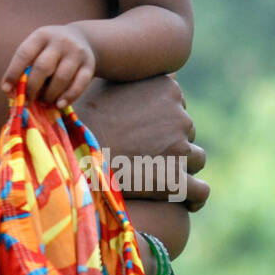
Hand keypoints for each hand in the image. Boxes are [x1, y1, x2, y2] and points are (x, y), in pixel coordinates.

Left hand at [0, 24, 94, 108]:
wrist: (81, 38)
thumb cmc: (50, 49)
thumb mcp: (38, 48)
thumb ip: (26, 66)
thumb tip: (12, 92)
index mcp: (41, 35)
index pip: (24, 54)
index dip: (13, 73)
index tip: (6, 89)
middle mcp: (60, 41)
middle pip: (43, 67)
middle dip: (32, 88)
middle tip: (28, 101)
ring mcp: (76, 52)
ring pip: (61, 77)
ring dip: (50, 95)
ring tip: (43, 102)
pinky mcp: (89, 65)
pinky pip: (79, 84)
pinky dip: (68, 97)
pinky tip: (59, 104)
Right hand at [75, 74, 209, 211]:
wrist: (74, 155)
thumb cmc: (85, 119)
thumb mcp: (108, 87)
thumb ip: (138, 79)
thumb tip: (166, 72)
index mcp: (167, 89)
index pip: (179, 105)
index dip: (163, 119)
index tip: (147, 131)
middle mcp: (179, 115)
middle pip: (187, 131)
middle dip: (172, 142)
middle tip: (145, 154)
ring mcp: (180, 148)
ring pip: (196, 158)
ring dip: (182, 166)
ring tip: (160, 176)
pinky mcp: (177, 179)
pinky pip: (200, 190)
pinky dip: (195, 196)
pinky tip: (187, 202)